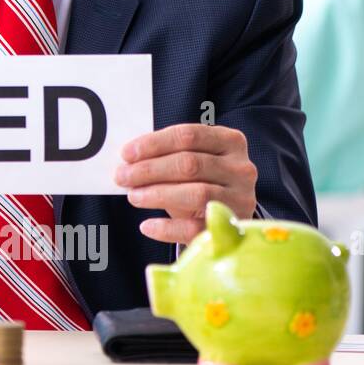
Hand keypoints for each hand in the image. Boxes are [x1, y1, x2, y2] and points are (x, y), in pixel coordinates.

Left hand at [114, 123, 256, 244]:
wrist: (228, 215)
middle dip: (150, 170)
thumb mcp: (190, 160)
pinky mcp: (234, 227)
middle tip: (122, 176)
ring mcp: (241, 198)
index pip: (188, 136)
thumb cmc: (202, 180)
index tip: (126, 154)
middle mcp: (241, 168)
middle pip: (190, 164)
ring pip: (196, 194)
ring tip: (133, 196)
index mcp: (229, 141)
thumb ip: (165, 156)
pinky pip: (197, 228)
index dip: (153, 143)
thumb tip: (127, 161)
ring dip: (157, 194)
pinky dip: (168, 228)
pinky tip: (147, 226)